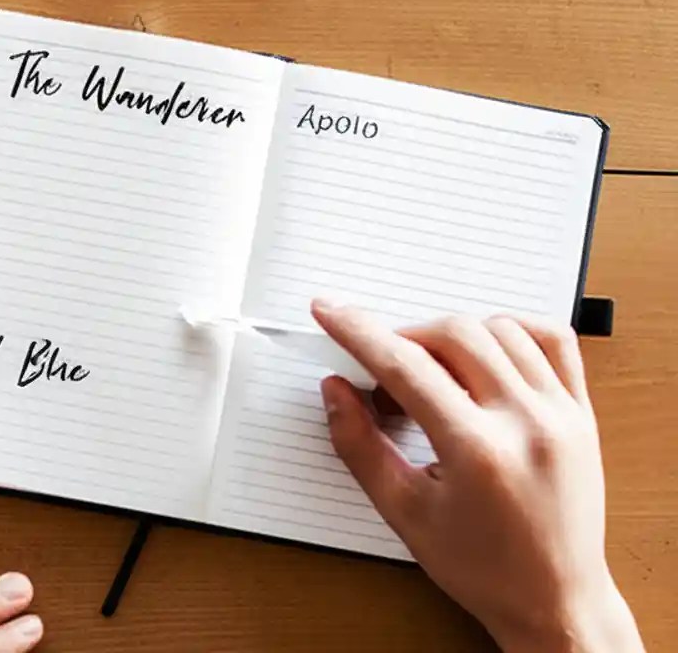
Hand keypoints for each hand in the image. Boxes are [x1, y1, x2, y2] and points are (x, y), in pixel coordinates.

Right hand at [311, 300, 643, 652]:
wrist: (554, 599)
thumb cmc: (482, 567)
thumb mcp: (404, 512)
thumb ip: (360, 445)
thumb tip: (335, 391)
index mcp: (478, 451)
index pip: (406, 366)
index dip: (358, 332)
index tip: (330, 312)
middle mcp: (527, 422)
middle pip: (452, 334)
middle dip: (404, 339)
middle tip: (382, 376)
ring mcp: (561, 412)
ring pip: (499, 329)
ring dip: (452, 336)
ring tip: (432, 375)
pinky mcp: (582, 411)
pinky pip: (552, 339)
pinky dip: (512, 330)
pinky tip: (486, 353)